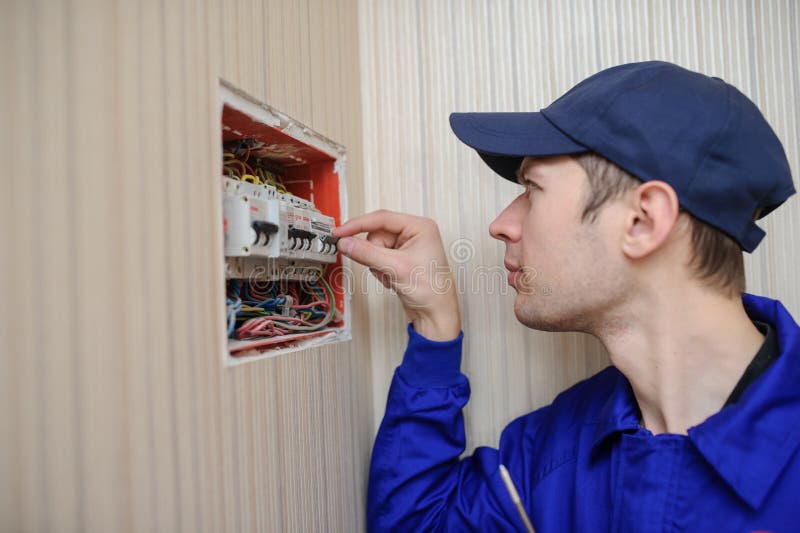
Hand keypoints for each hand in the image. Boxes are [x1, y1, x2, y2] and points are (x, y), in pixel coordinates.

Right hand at [333, 210, 460, 340]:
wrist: (436, 313)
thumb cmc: (430, 290)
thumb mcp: (395, 268)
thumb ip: (366, 253)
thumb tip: (345, 242)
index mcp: (420, 226)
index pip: (382, 218)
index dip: (358, 225)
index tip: (340, 233)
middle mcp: (414, 232)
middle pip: (376, 234)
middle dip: (374, 254)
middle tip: (383, 268)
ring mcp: (407, 246)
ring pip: (374, 247)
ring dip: (377, 264)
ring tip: (391, 276)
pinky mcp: (400, 258)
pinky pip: (377, 257)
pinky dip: (380, 270)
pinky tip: (392, 279)